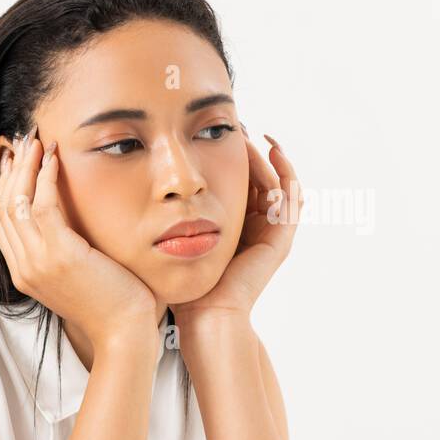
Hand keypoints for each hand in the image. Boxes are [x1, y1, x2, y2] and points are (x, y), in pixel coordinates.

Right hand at [0, 131, 158, 349]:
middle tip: (23, 141)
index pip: (1, 223)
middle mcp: (23, 268)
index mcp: (23, 274)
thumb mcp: (77, 276)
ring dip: (26, 167)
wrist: (123, 333)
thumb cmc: (111, 305)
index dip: (4, 188)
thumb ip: (63, 251)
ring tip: (37, 141)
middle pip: (2, 209)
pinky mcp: (59, 255)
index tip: (15, 161)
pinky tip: (56, 158)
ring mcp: (37, 263)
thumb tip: (68, 222)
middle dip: (11, 171)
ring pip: (17, 203)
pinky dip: (47, 177)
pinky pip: (43, 206)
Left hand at [172, 130, 300, 332]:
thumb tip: (149, 182)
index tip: (212, 132)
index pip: (236, 182)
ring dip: (265, 156)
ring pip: (276, 182)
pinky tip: (272, 150)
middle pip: (258, 178)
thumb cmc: (179, 281)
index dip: (230, 156)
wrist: (202, 314)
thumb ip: (167, 214)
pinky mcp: (280, 239)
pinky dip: (286, 172)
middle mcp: (253, 229)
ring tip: (251, 132)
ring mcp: (270, 234)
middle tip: (235, 124)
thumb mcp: (171, 237)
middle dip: (248, 150)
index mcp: (231, 227)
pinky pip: (291, 198)